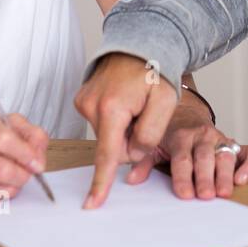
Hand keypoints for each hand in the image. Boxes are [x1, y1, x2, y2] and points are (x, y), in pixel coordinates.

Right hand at [0, 112, 47, 203]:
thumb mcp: (8, 124)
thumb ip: (32, 135)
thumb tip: (39, 158)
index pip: (5, 139)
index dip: (26, 155)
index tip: (37, 164)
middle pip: (2, 170)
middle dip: (21, 177)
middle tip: (26, 175)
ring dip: (11, 188)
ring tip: (10, 179)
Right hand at [74, 53, 177, 208]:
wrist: (139, 42)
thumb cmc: (155, 70)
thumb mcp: (164, 103)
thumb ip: (150, 133)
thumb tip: (131, 153)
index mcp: (111, 108)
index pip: (107, 154)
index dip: (101, 182)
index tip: (91, 204)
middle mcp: (91, 105)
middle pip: (112, 146)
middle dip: (131, 141)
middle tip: (146, 115)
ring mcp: (84, 101)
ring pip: (108, 136)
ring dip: (124, 129)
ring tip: (135, 103)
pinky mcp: (82, 99)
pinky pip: (101, 123)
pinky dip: (116, 120)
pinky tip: (125, 102)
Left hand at [126, 93, 247, 199]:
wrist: (186, 112)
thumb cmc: (169, 134)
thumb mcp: (154, 144)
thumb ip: (144, 162)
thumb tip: (132, 179)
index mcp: (181, 136)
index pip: (182, 158)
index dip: (183, 176)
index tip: (185, 194)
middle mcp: (202, 137)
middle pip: (205, 158)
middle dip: (206, 177)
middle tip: (206, 195)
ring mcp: (220, 140)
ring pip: (226, 156)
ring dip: (226, 175)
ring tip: (224, 192)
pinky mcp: (234, 145)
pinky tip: (242, 178)